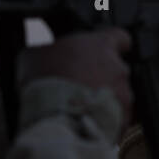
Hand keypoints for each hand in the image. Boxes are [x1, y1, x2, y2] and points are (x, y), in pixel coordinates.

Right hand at [18, 27, 134, 127]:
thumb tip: (41, 52)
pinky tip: (87, 122)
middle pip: (116, 69)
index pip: (119, 37)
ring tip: (80, 108)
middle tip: (78, 86)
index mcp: (101, 45)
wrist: (57, 118)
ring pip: (118, 94)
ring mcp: (125, 93)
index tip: (102, 52)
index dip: (111, 45)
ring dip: (103, 99)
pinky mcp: (125, 117)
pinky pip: (118, 116)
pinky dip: (105, 119)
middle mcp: (119, 67)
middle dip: (101, 77)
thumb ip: (46, 50)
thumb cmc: (46, 83)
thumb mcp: (33, 55)